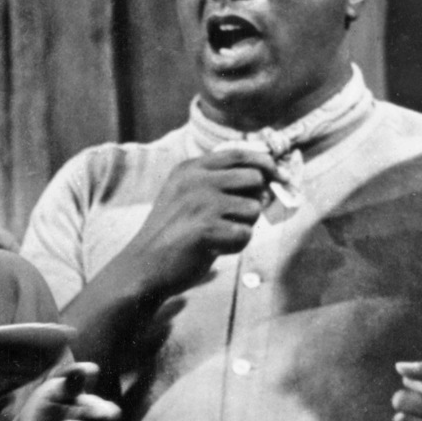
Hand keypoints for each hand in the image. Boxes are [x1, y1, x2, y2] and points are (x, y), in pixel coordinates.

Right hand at [117, 150, 281, 297]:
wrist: (143, 266)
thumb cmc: (171, 234)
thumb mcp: (186, 195)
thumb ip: (219, 183)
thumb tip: (269, 179)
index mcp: (191, 168)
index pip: (241, 153)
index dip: (266, 163)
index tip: (279, 176)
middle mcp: (196, 180)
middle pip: (255, 178)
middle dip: (255, 200)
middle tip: (237, 219)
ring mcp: (200, 203)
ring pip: (253, 208)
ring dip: (243, 227)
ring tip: (218, 236)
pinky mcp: (205, 228)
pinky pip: (245, 234)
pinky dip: (235, 246)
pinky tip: (214, 249)